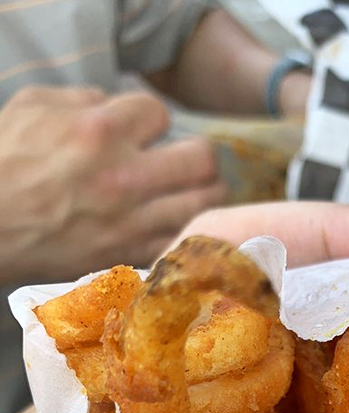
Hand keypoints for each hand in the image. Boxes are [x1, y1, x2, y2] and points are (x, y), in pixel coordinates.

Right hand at [0, 86, 226, 284]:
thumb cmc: (3, 164)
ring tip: (192, 193)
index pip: (160, 113)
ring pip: (204, 203)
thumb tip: (114, 103)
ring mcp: (131, 220)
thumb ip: (82, 98)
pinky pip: (182, 241)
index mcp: (100, 130)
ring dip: (203, 195)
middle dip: (196, 155)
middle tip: (184, 162)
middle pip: (202, 158)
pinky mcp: (129, 253)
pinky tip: (178, 225)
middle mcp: (125, 176)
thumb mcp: (31, 108)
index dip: (152, 120)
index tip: (143, 132)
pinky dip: (187, 232)